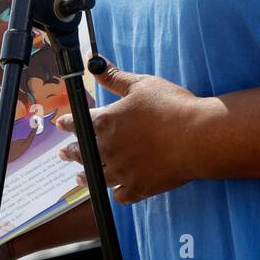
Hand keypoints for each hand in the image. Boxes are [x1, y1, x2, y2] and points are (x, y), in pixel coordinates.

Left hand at [55, 59, 197, 203]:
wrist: (198, 136)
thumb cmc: (171, 106)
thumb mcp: (141, 84)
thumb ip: (114, 77)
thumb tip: (94, 63)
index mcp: (106, 122)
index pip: (79, 123)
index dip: (68, 123)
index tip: (61, 124)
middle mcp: (109, 149)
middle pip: (83, 153)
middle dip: (71, 152)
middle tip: (63, 154)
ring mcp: (123, 171)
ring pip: (97, 177)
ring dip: (86, 176)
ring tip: (79, 178)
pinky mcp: (140, 188)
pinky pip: (121, 196)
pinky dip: (116, 194)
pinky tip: (115, 192)